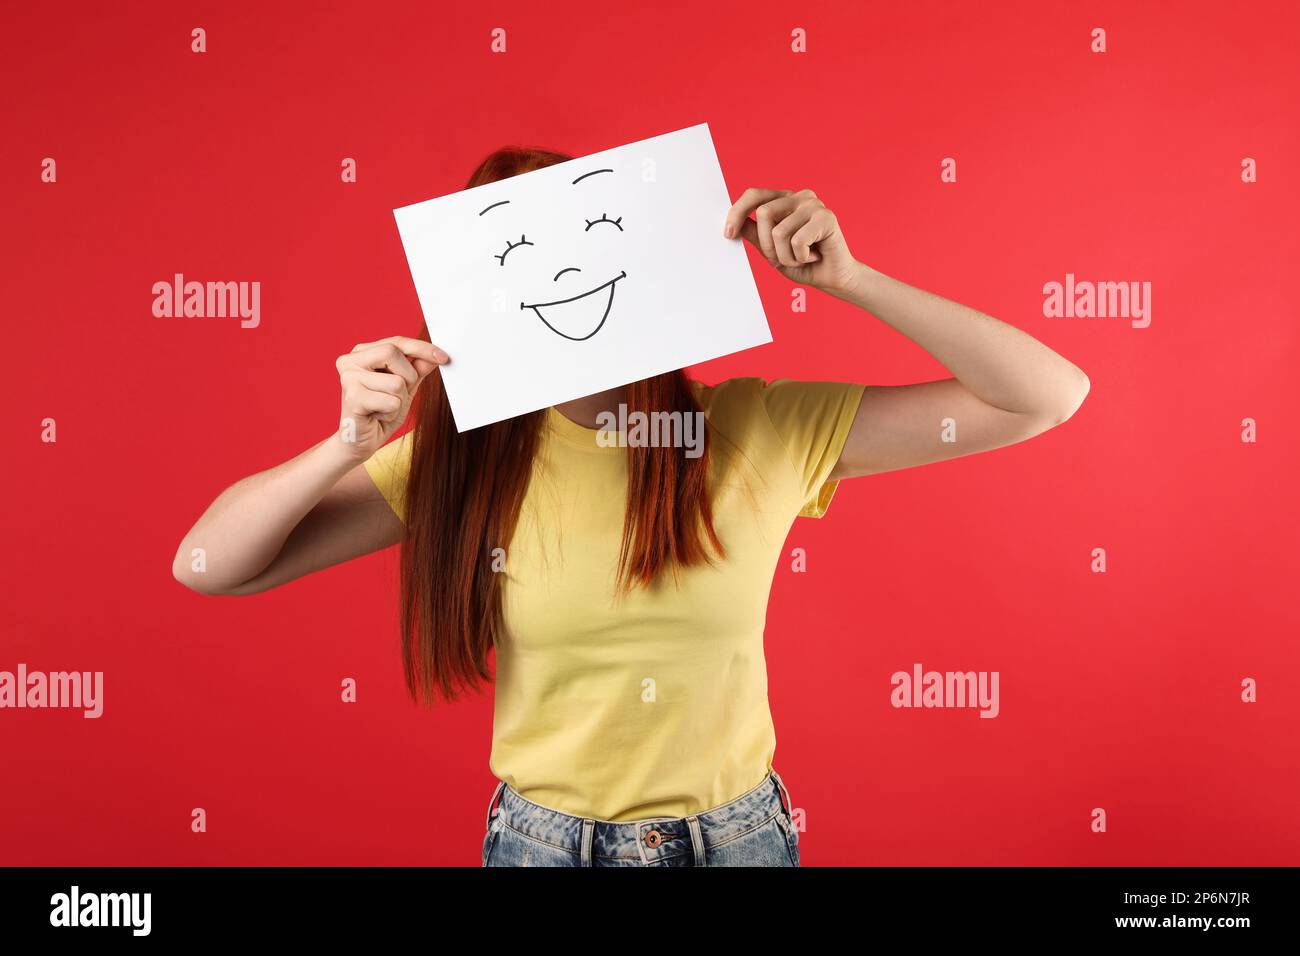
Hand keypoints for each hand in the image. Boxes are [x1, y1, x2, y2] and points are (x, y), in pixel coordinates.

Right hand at [334, 335, 446, 461]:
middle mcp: (349, 361)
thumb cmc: (381, 412)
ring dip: (399, 400)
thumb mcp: (405, 387)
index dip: (421, 348)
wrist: (361, 441)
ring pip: (396, 381)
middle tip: (399, 394)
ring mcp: (348, 378)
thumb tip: (435, 355)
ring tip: (384, 408)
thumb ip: (417, 369)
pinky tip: (377, 416)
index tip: (443, 357)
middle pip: (392, 352)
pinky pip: (391, 401)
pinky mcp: (353, 398)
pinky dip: (392, 412)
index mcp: (361, 353)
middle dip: (407, 376)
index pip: (396, 341)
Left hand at [724, 188, 858, 293]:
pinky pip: (797, 241)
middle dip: (768, 246)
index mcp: (784, 200)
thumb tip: (732, 222)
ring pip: (779, 232)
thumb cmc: (802, 263)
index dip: (737, 212)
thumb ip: (755, 234)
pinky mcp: (826, 217)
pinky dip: (801, 257)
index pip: (754, 195)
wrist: (831, 278)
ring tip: (802, 257)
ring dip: (786, 256)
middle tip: (783, 258)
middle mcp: (799, 197)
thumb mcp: (770, 249)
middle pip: (763, 214)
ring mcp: (813, 204)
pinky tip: (814, 255)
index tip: (728, 234)